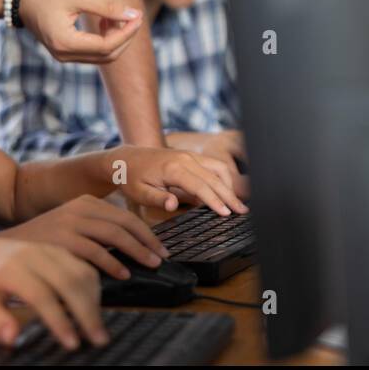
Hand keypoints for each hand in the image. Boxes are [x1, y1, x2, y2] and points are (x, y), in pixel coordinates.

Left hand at [0, 235, 106, 350]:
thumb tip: (12, 338)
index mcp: (11, 268)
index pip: (41, 295)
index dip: (59, 320)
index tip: (72, 343)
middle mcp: (34, 254)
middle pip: (69, 281)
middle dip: (87, 311)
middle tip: (98, 338)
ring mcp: (49, 249)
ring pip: (81, 271)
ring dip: (94, 299)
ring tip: (97, 325)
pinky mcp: (59, 249)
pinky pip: (83, 265)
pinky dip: (93, 286)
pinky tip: (92, 305)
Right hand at [2, 193, 168, 278]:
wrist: (5, 246)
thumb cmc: (45, 242)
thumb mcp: (72, 226)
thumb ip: (97, 230)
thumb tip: (131, 245)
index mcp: (86, 202)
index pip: (125, 215)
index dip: (146, 232)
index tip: (160, 248)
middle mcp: (80, 208)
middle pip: (125, 223)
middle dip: (147, 241)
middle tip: (161, 257)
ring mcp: (71, 222)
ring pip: (115, 235)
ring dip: (136, 251)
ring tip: (151, 264)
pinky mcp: (62, 239)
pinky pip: (95, 251)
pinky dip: (113, 263)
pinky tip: (123, 273)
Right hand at [17, 0, 143, 63]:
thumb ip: (107, 7)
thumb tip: (134, 15)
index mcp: (65, 42)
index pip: (107, 46)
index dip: (127, 32)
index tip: (139, 16)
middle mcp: (64, 55)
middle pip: (108, 56)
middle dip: (125, 37)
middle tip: (134, 15)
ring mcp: (64, 56)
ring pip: (102, 56)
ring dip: (116, 38)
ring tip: (116, 14)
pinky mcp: (65, 51)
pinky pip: (93, 52)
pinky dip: (105, 39)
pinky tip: (106, 20)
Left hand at [110, 145, 248, 216]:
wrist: (127, 158)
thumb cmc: (132, 177)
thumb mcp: (139, 192)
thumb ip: (157, 199)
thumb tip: (173, 206)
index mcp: (174, 169)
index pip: (201, 186)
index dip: (215, 200)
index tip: (226, 213)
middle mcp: (186, 159)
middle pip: (215, 177)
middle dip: (230, 195)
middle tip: (242, 211)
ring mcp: (190, 155)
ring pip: (218, 168)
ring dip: (229, 185)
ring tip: (237, 203)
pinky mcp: (192, 156)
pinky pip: (213, 165)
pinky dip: (223, 178)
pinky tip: (225, 192)